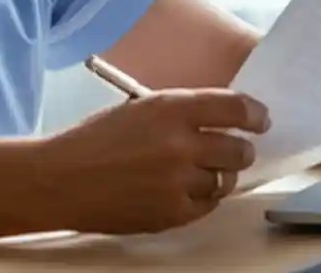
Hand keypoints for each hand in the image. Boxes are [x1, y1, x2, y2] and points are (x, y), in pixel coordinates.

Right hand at [39, 89, 269, 233]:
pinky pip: (207, 205)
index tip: (260, 120)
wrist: (60, 179)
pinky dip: (202, 197)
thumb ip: (181, 113)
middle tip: (235, 149)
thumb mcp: (139, 108)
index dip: (255, 115)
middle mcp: (179, 144)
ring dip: (220, 175)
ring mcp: (177, 182)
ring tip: (201, 171)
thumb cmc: (94, 140)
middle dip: (241, 149)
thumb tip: (223, 120)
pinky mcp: (171, 213)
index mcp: (170, 108)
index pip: (235, 108)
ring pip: (225, 180)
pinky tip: (185, 189)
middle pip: (239, 149)